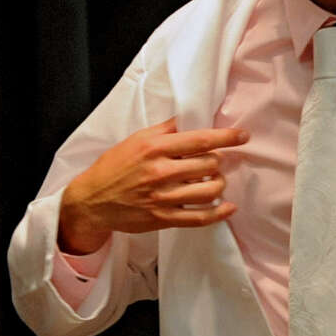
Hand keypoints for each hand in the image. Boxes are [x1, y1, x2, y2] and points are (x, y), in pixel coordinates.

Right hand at [58, 118, 248, 253]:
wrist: (92, 201)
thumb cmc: (115, 167)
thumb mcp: (136, 140)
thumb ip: (165, 130)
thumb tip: (189, 117)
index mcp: (155, 148)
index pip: (200, 140)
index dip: (227, 137)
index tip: (243, 136)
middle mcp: (161, 172)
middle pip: (210, 164)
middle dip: (217, 162)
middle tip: (212, 163)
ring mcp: (163, 197)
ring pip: (210, 190)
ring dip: (218, 184)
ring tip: (213, 181)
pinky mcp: (164, 218)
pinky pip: (201, 217)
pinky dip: (220, 213)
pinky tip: (228, 207)